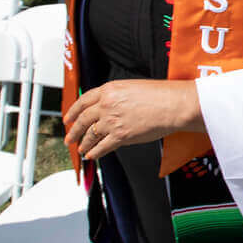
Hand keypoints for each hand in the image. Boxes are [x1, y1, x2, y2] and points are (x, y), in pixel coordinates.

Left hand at [63, 79, 203, 162]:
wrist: (173, 105)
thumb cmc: (161, 95)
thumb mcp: (132, 87)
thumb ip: (116, 96)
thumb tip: (107, 107)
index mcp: (109, 90)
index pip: (83, 101)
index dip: (73, 112)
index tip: (68, 119)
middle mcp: (107, 104)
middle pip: (83, 120)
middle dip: (74, 131)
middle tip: (69, 138)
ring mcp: (112, 121)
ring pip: (90, 135)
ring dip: (84, 143)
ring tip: (81, 149)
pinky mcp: (120, 136)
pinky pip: (102, 147)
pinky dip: (95, 153)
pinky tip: (92, 156)